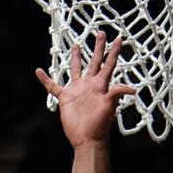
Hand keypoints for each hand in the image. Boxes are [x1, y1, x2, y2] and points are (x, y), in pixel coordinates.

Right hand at [35, 31, 137, 146]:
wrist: (87, 139)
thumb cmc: (100, 125)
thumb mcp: (109, 107)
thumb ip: (117, 94)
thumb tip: (133, 89)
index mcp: (100, 85)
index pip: (108, 64)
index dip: (113, 52)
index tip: (118, 39)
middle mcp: (89, 84)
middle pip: (94, 61)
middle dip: (98, 47)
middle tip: (100, 32)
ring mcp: (76, 90)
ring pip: (75, 69)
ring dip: (75, 58)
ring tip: (75, 45)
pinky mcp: (65, 98)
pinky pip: (53, 87)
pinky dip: (45, 80)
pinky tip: (38, 71)